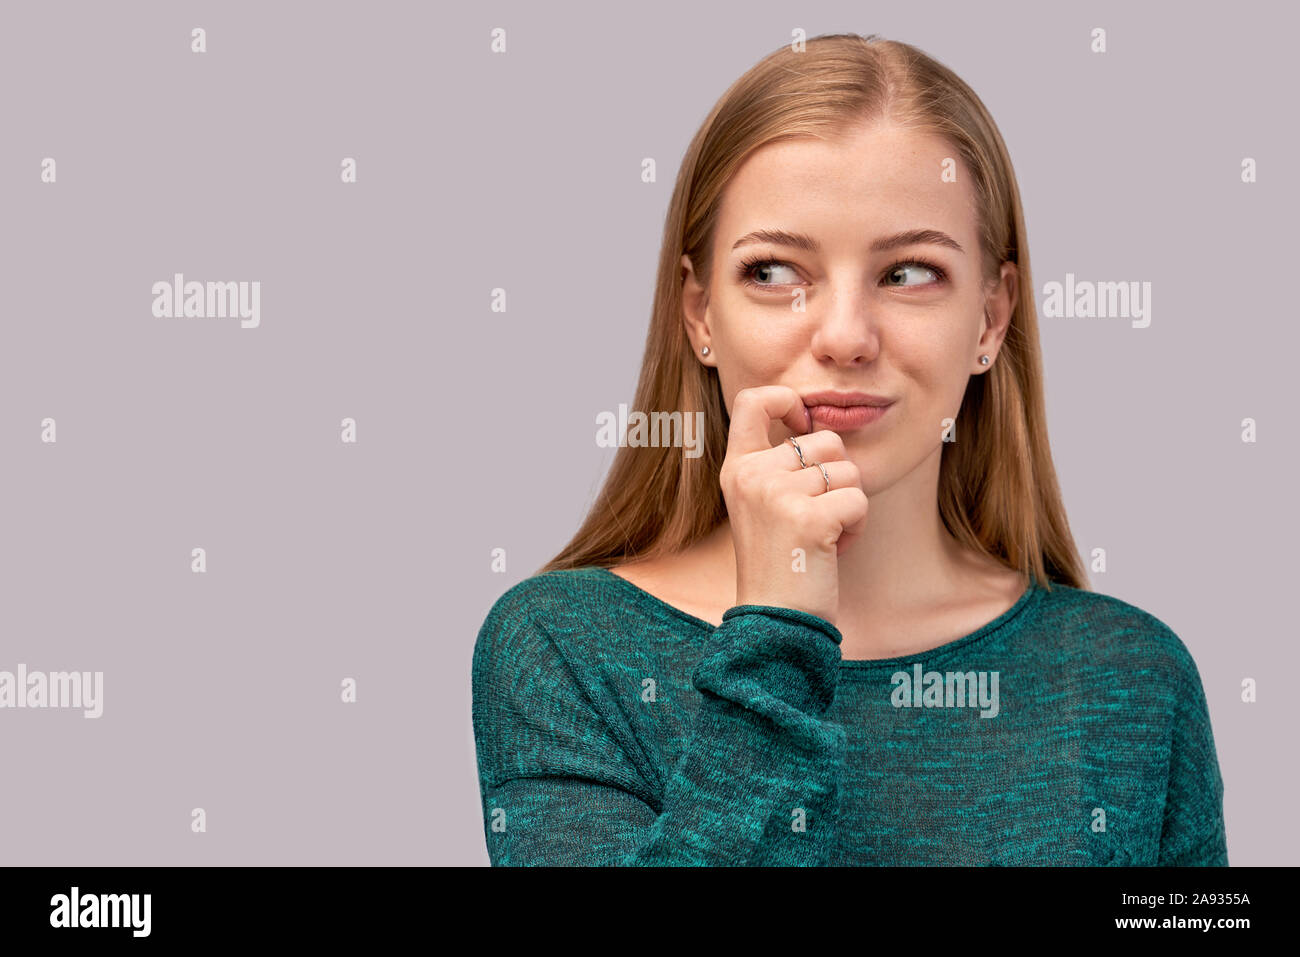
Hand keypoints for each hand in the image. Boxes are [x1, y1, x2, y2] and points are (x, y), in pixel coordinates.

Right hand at [719, 385, 868, 624]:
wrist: (773, 622)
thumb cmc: (779, 564)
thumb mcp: (763, 505)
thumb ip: (778, 464)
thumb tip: (818, 422)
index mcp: (736, 469)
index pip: (754, 400)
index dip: (788, 401)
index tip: (802, 426)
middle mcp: (751, 475)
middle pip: (825, 440)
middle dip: (837, 478)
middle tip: (815, 519)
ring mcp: (776, 494)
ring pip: (848, 471)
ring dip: (848, 505)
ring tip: (821, 537)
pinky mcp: (808, 517)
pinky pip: (859, 500)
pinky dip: (856, 527)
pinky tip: (831, 550)